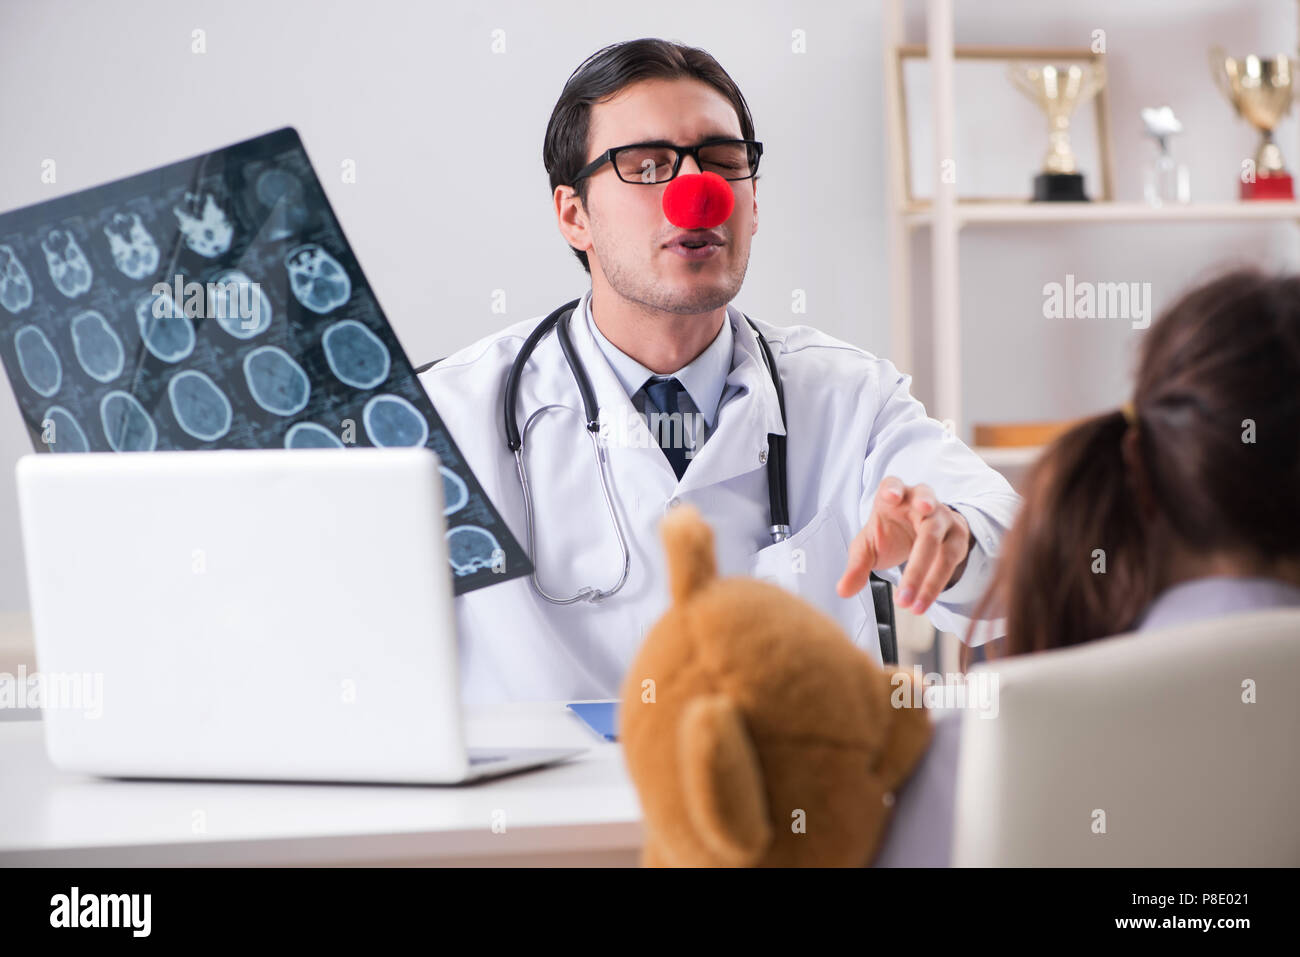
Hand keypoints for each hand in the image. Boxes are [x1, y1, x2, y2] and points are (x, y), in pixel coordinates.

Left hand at [836, 476, 972, 614]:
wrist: (919, 530)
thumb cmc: (890, 531)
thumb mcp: (869, 545)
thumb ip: (857, 565)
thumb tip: (843, 591)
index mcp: (895, 495)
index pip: (894, 484)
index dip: (894, 489)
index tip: (891, 496)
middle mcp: (922, 500)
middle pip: (925, 521)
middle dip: (916, 556)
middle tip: (903, 585)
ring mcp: (943, 518)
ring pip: (939, 545)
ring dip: (925, 578)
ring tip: (908, 606)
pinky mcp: (958, 536)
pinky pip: (950, 561)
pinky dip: (935, 584)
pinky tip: (921, 603)